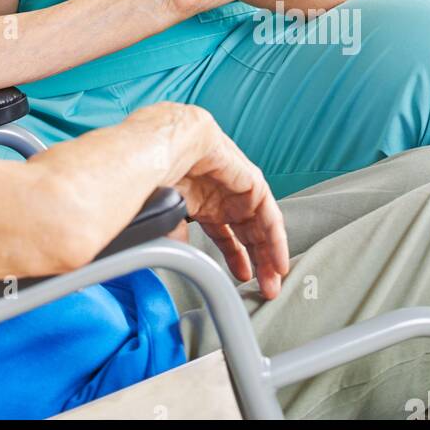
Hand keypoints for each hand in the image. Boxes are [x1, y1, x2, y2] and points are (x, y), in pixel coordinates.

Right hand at [173, 107, 288, 298]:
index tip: (240, 276)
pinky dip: (275, 237)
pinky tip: (277, 260)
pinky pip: (268, 212)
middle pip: (245, 230)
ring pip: (260, 222)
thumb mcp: (165, 213)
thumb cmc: (151, 169)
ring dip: (268, 252)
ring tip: (273, 279)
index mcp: (199, 200)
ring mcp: (235, 186)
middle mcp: (220, 193)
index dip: (232, 254)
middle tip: (264, 287)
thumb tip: (177, 256)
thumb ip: (174, 234)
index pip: (223, 231)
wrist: (162, 141)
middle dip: (256, 259)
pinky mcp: (250, 180)